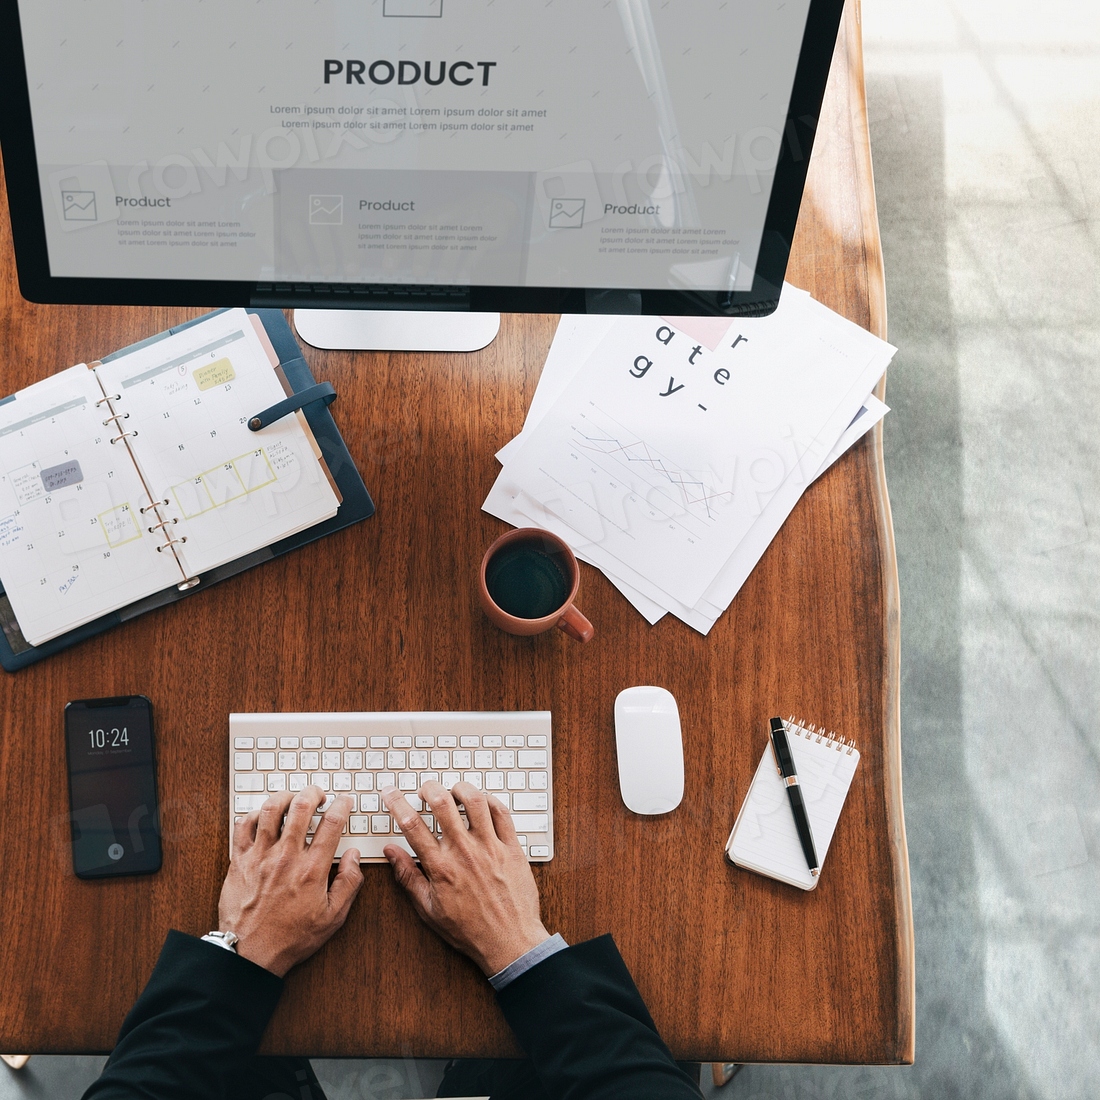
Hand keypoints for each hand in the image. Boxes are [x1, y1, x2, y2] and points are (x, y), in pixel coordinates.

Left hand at [218, 787, 363, 976]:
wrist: (250, 954)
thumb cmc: (290, 938)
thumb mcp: (332, 917)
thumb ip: (349, 883)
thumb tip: (354, 856)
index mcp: (312, 869)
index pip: (331, 823)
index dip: (341, 805)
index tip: (344, 802)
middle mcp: (286, 857)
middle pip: (301, 807)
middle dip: (313, 793)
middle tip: (318, 794)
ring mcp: (260, 856)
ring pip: (270, 810)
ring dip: (284, 796)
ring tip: (292, 798)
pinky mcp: (239, 861)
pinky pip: (243, 826)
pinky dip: (254, 814)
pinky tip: (262, 816)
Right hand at [382, 781, 549, 976]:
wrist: (509, 942)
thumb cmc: (470, 930)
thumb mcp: (429, 909)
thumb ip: (408, 876)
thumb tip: (390, 852)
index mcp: (441, 866)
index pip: (412, 825)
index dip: (397, 803)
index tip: (390, 792)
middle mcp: (464, 851)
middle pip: (442, 803)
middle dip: (429, 788)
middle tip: (425, 790)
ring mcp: (490, 847)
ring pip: (475, 800)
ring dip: (460, 788)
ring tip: (453, 790)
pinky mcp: (512, 847)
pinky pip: (502, 812)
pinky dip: (490, 800)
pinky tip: (482, 802)